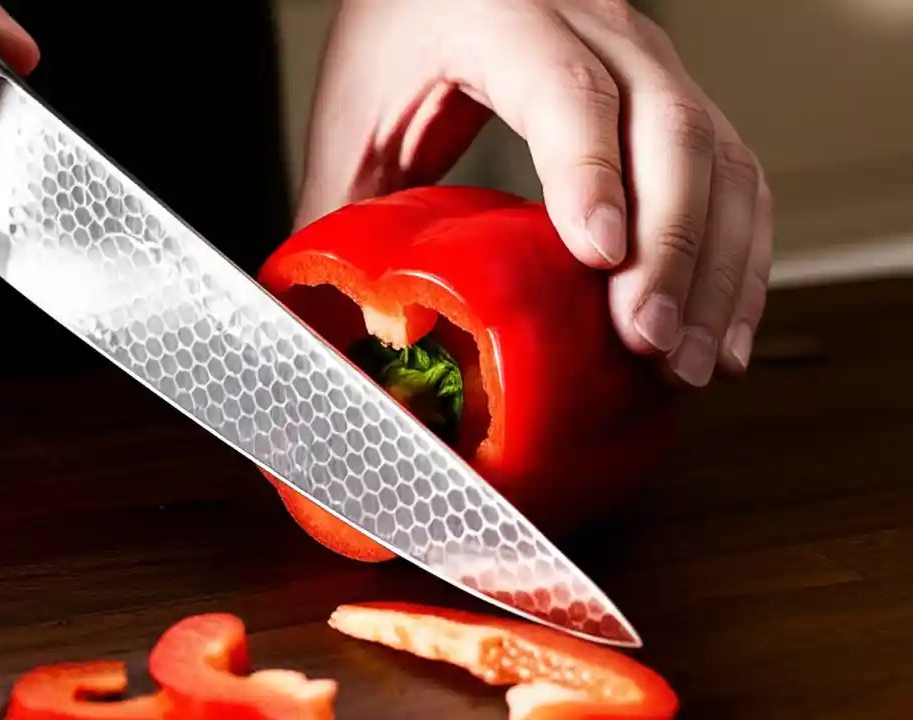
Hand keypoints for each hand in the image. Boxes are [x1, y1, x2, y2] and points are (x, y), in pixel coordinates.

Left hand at [297, 0, 773, 387]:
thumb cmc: (398, 33)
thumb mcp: (353, 114)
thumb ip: (341, 210)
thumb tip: (332, 320)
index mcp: (500, 15)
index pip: (565, 88)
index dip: (589, 173)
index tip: (600, 258)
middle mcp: (593, 24)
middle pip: (666, 126)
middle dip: (670, 246)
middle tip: (646, 340)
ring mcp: (646, 57)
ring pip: (721, 154)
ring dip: (718, 267)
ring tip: (690, 361)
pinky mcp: (673, 96)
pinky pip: (735, 173)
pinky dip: (738, 256)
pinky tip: (720, 329)